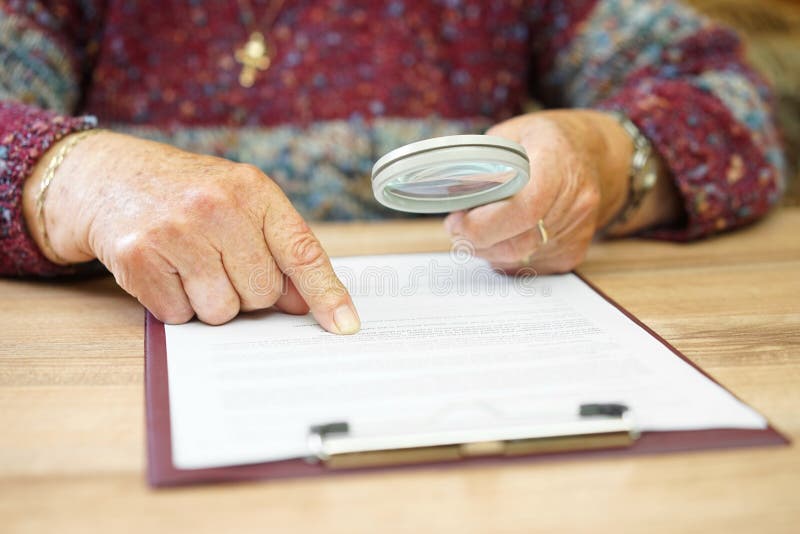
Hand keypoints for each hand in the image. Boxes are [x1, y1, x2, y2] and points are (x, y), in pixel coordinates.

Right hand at [23, 131, 360, 332]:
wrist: (110, 177)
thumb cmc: (188, 196)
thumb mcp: (241, 204)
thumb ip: (279, 248)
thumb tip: (307, 304)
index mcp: (253, 191)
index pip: (302, 252)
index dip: (327, 294)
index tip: (345, 325)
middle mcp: (216, 207)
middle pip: (263, 293)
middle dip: (249, 292)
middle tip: (224, 263)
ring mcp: (175, 231)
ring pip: (222, 311)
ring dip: (212, 302)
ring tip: (194, 265)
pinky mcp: (139, 257)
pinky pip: (181, 315)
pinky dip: (177, 304)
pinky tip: (168, 271)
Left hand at [443, 110, 679, 272]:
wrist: (594, 156)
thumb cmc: (544, 142)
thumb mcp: (510, 135)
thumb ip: (483, 164)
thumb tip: (454, 195)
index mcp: (558, 164)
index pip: (524, 209)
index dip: (483, 224)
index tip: (457, 221)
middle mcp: (576, 202)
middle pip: (517, 243)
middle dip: (476, 241)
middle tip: (456, 227)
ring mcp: (578, 232)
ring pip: (517, 259)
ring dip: (486, 250)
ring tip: (476, 228)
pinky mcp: (573, 254)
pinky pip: (527, 266)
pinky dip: (504, 256)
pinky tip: (500, 235)